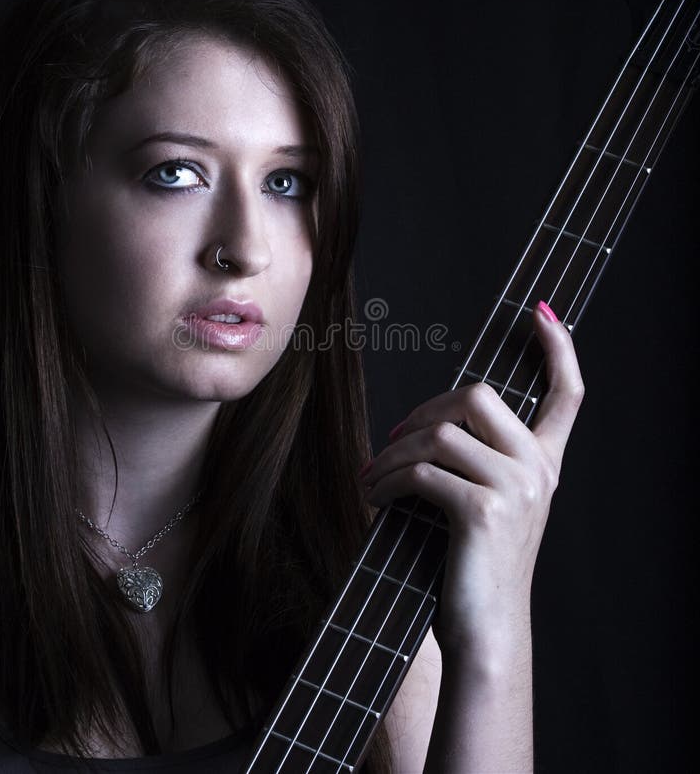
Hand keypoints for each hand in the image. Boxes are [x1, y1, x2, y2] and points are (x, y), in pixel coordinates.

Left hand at [361, 303, 583, 650]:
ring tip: (374, 477)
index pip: (568, 393)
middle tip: (394, 440)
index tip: (540, 313)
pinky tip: (377, 497)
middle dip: (425, 409)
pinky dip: (388, 481)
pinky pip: (421, 471)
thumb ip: (478, 459)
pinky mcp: (483, 510)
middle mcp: (539, 470)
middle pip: (478, 395)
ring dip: (394, 452)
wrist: (485, 630)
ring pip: (440, 432)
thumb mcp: (488, 503)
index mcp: (545, 463)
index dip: (558, 348)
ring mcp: (516, 488)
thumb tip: (427, 422)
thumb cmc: (475, 564)